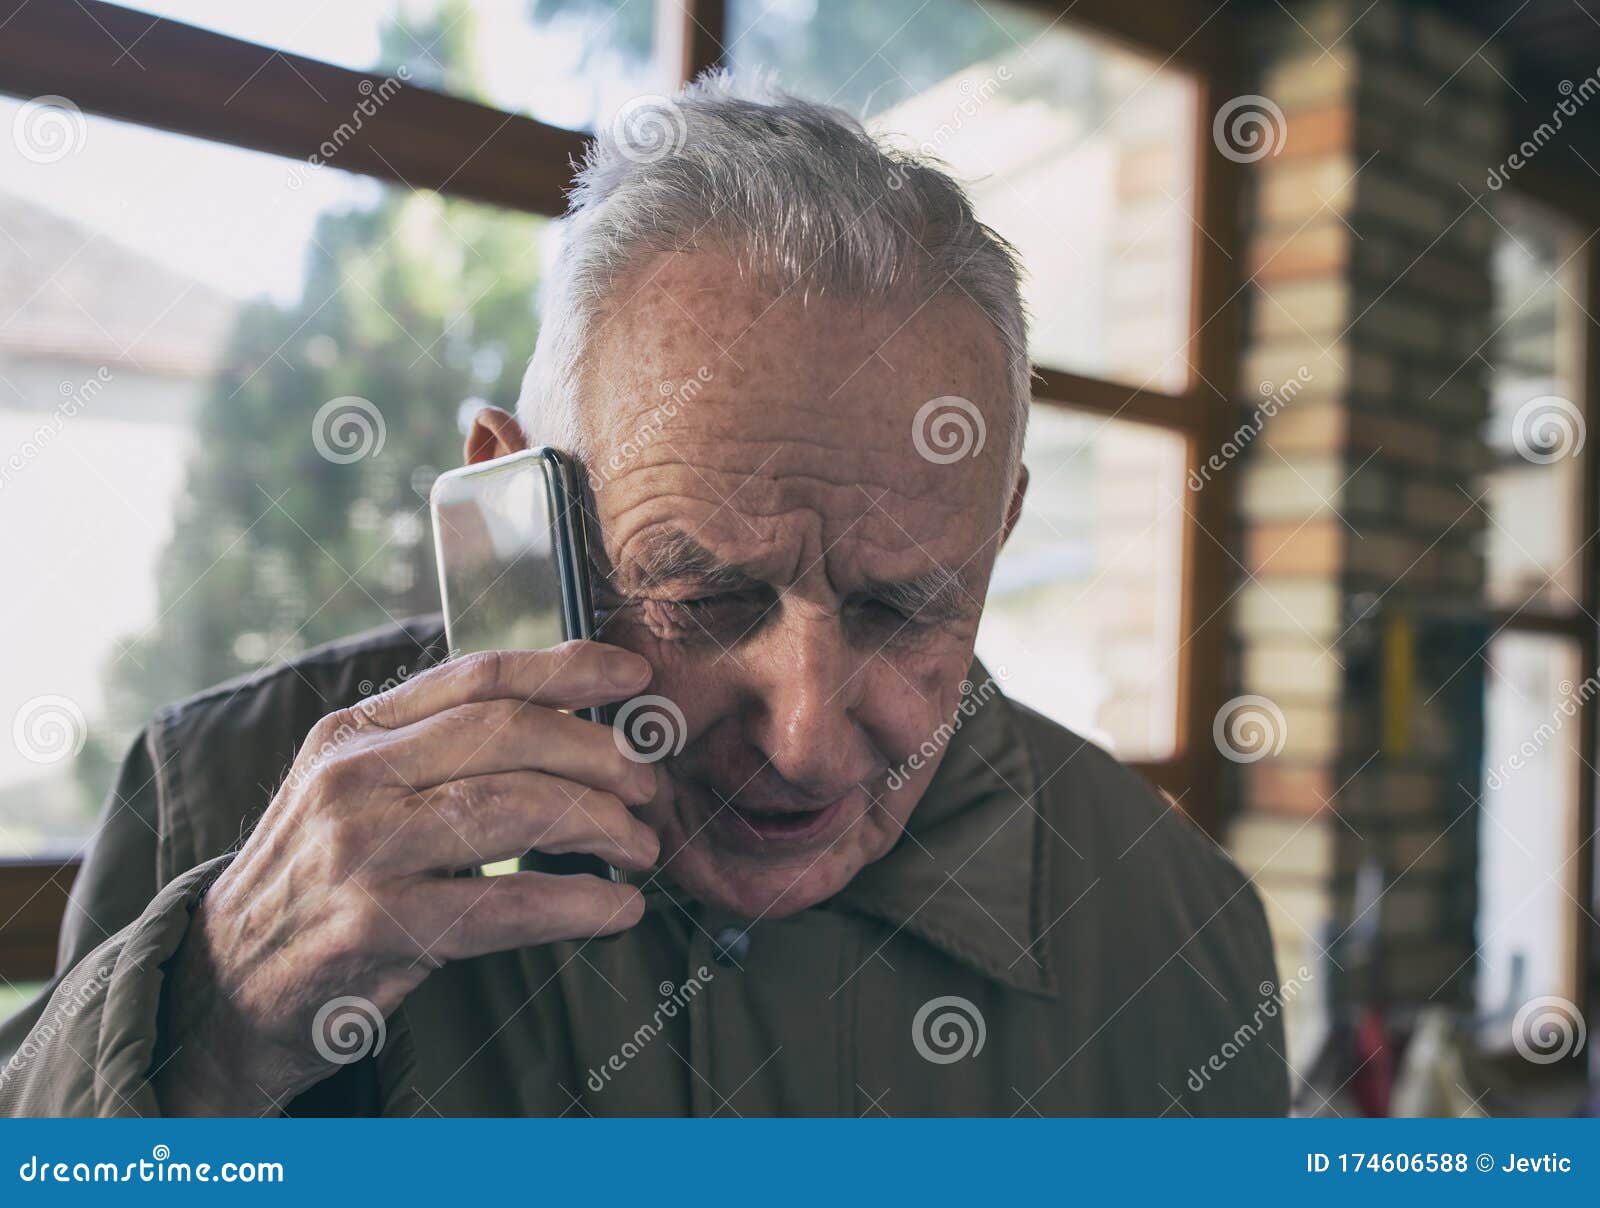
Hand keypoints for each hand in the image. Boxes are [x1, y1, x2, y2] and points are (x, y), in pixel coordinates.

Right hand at [153, 641, 658, 1115]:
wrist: (226, 984)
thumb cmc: (320, 881)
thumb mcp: (359, 792)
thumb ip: (442, 752)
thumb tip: (574, 726)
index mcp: (355, 731)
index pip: (477, 675)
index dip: (566, 668)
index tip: (633, 677)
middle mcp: (351, 777)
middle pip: (507, 733)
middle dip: (599, 752)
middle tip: (647, 786)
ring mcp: (358, 849)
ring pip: (512, 807)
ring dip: (598, 824)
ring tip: (640, 848)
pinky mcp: (374, 925)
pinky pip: (503, 903)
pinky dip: (577, 903)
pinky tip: (617, 909)